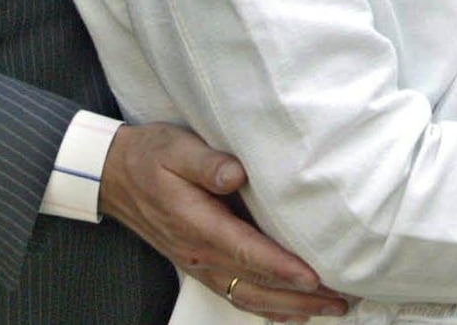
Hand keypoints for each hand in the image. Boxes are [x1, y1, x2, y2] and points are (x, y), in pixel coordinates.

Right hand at [99, 123, 347, 320]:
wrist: (114, 175)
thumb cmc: (150, 156)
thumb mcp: (175, 148)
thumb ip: (207, 162)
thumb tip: (235, 174)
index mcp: (197, 224)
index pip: (246, 251)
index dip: (281, 266)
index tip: (314, 277)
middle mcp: (200, 253)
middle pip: (255, 284)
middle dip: (300, 296)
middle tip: (343, 299)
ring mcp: (199, 264)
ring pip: (249, 296)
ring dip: (291, 307)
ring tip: (331, 307)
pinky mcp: (199, 265)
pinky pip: (236, 295)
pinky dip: (267, 308)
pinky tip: (292, 312)